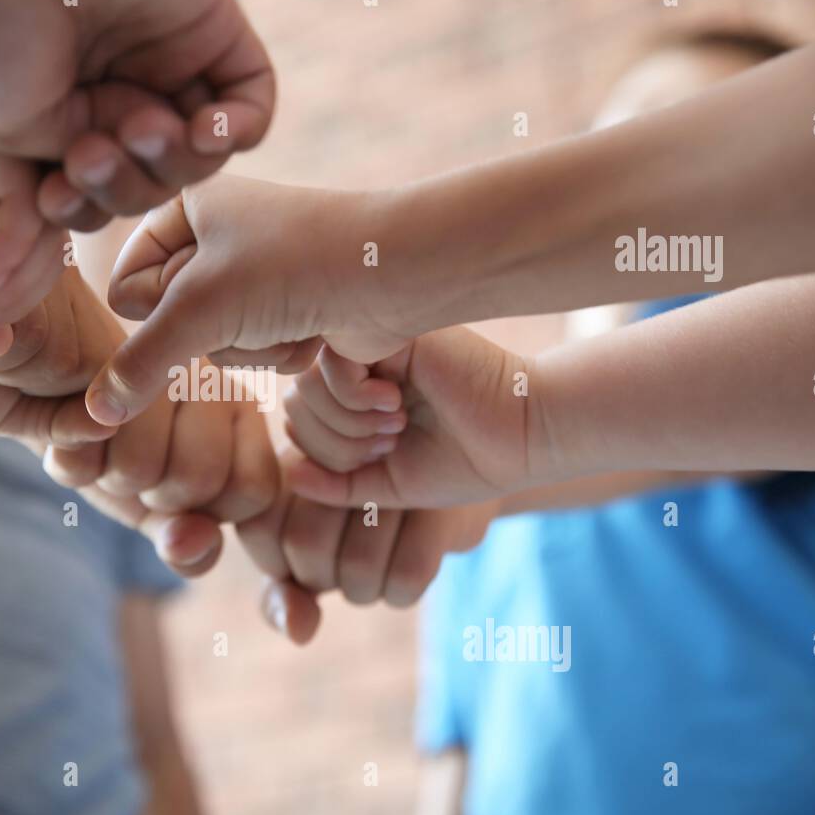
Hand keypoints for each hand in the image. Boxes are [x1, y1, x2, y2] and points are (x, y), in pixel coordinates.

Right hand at [0, 0, 275, 225]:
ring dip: (173, 164)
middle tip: (90, 157)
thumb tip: (119, 173)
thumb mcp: (7, 129)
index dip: (83, 210)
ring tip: (139, 129)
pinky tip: (206, 129)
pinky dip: (236, 133)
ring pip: (197, 156)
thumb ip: (66, 170)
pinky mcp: (212, 32)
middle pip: (148, 183)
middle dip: (123, 188)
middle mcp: (113, 91)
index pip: (94, 193)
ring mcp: (165, 63)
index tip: (53, 196)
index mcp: (58, 115)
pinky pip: (251, 106)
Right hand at [0, 241, 111, 446]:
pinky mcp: (13, 262)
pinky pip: (36, 342)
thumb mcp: (5, 408)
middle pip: (88, 368)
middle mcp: (65, 276)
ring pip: (65, 358)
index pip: (104, 377)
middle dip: (27, 385)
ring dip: (8, 372)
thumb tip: (110, 424)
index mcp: (72, 306)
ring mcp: (39, 262)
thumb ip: (59, 424)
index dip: (44, 397)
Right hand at [43, 380, 279, 531]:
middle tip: (137, 466)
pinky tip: (75, 436)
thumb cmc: (122, 455)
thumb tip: (183, 547)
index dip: (207, 510)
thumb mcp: (162, 512)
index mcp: (242, 415)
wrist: (55, 396)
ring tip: (108, 448)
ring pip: (139, 468)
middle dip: (155, 495)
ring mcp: (155, 365)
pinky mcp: (92, 365)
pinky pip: (86, 452)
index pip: (252, 490)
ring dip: (112, 479)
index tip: (181, 492)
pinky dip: (73, 463)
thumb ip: (189, 550)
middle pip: (197, 479)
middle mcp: (212, 380)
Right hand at [85, 175, 416, 425]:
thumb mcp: (203, 307)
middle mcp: (212, 235)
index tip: (208, 287)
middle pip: (167, 324)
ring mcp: (249, 275)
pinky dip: (282, 354)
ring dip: (252, 348)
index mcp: (181, 206)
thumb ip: (141, 361)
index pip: (125, 288)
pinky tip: (312, 330)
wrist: (396, 273)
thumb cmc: (297, 265)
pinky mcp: (284, 308)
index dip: (162, 306)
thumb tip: (94, 412)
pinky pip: (253, 355)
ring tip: (289, 315)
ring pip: (211, 349)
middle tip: (255, 302)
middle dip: (214, 331)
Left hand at [236, 450, 498, 643]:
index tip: (312, 553)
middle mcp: (339, 451)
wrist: (442, 480)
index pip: (261, 530)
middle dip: (325, 576)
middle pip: (306, 546)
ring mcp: (396, 473)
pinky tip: (405, 561)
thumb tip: (299, 634)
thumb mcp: (312, 554)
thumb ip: (284, 595)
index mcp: (293, 455)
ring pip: (357, 569)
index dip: (284, 562)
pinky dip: (401, 591)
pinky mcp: (442, 501)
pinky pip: (407, 577)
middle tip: (348, 560)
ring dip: (366, 589)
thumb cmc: (361, 522)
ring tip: (376, 560)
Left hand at [284, 334, 541, 508]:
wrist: (523, 434)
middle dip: (334, 441)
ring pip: (306, 383)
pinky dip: (351, 395)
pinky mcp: (384, 329)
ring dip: (346, 420)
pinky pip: (329, 360)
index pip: (298, 421)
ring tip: (394, 423)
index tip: (379, 458)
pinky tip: (393, 401)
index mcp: (359, 399)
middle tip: (387, 441)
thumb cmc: (468, 461)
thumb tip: (291, 476)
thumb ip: (339, 484)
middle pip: (295, 403)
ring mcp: (369, 345)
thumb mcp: (390, 484)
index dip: (325, 453)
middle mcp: (360, 368)